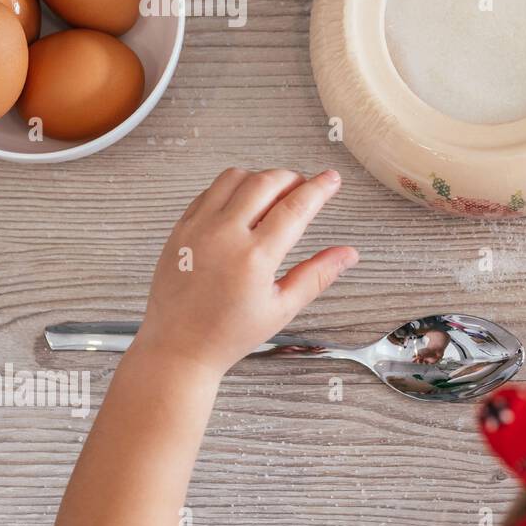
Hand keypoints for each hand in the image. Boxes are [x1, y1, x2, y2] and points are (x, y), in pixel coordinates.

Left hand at [136, 167, 358, 377]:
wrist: (177, 347)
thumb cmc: (228, 334)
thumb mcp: (282, 308)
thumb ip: (318, 275)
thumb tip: (348, 254)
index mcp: (254, 258)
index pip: (295, 207)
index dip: (319, 188)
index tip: (332, 178)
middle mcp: (224, 236)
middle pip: (266, 182)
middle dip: (292, 178)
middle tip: (305, 188)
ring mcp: (198, 229)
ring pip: (235, 177)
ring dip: (261, 178)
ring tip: (274, 194)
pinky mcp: (180, 229)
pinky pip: (209, 191)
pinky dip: (232, 188)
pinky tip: (243, 204)